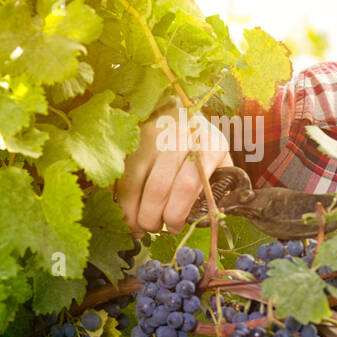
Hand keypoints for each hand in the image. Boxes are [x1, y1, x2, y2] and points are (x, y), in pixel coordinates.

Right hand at [115, 108, 234, 235]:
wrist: (177, 108)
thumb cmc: (201, 143)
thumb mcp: (218, 158)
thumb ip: (218, 184)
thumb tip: (209, 218)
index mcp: (207, 144)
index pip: (187, 184)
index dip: (177, 212)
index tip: (173, 226)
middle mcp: (177, 136)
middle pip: (158, 186)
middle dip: (153, 217)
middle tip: (155, 228)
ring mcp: (149, 135)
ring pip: (133, 183)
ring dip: (132, 213)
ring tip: (138, 227)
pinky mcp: (128, 139)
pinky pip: (118, 177)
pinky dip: (119, 200)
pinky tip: (125, 214)